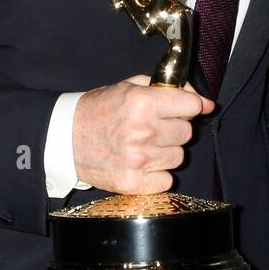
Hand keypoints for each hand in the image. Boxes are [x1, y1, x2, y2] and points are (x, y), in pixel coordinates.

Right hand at [71, 75, 214, 193]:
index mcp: (142, 103)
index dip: (190, 106)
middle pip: (186, 132)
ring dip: (166, 151)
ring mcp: (137, 159)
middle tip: (156, 126)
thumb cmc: (98, 111)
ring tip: (145, 145)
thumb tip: (203, 102)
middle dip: (175, 128)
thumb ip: (166, 89)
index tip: (186, 108)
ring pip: (178, 157)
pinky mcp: (131, 182)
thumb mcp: (129, 87)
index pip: (191, 105)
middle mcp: (142, 131)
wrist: (65, 139)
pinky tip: (142, 163)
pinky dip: (158, 174)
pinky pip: (166, 180)